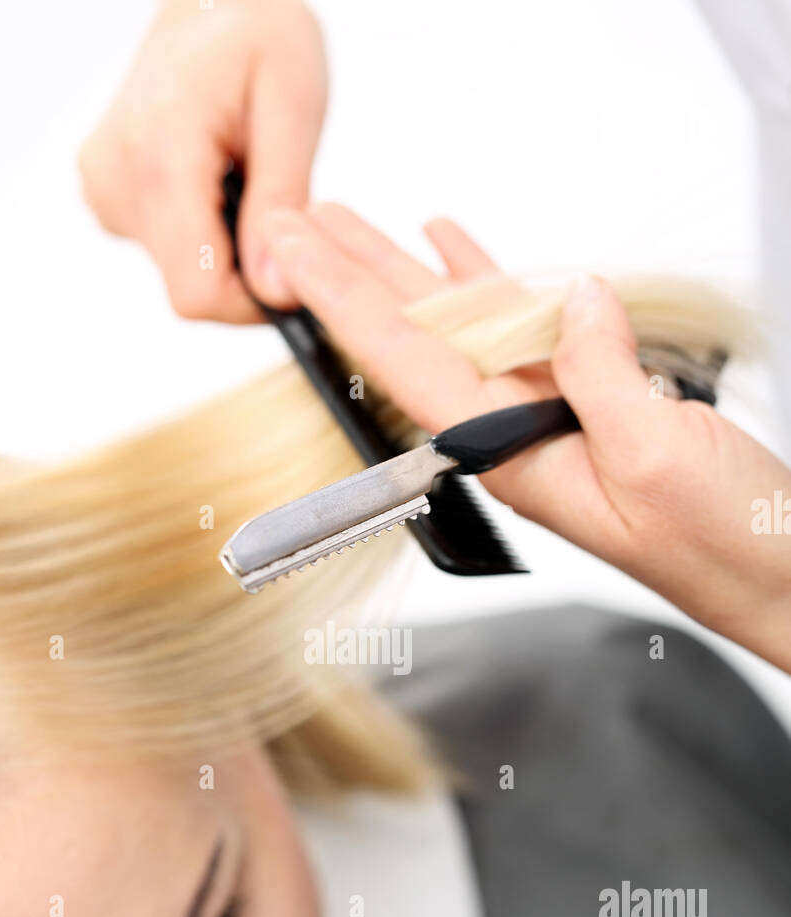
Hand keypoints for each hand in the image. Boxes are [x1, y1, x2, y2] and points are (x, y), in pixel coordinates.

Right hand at [77, 0, 325, 321]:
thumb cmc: (254, 30)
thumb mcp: (292, 104)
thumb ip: (281, 201)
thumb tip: (273, 287)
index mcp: (159, 155)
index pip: (197, 291)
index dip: (252, 303)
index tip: (291, 276)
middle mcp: (117, 178)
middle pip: (189, 289)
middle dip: (245, 271)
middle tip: (276, 208)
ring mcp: (105, 189)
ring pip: (179, 273)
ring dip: (226, 249)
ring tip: (244, 178)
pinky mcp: (108, 194)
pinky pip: (166, 248)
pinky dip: (203, 232)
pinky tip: (217, 180)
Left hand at [262, 204, 790, 672]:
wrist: (778, 575)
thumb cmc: (724, 543)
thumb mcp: (658, 458)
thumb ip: (603, 378)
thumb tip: (572, 302)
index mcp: (515, 459)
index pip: (408, 369)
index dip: (346, 306)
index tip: (293, 259)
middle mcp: (516, 438)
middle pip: (415, 344)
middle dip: (352, 280)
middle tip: (295, 223)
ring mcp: (550, 419)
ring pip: (462, 329)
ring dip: (406, 273)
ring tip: (351, 225)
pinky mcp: (591, 405)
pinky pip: (522, 331)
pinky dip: (489, 283)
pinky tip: (452, 248)